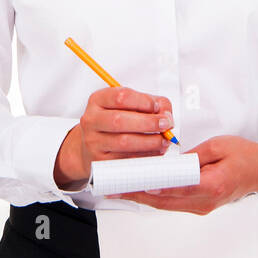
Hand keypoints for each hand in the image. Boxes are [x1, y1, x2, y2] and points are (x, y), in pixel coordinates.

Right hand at [54, 87, 172, 189]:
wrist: (92, 147)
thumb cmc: (115, 122)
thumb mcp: (129, 105)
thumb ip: (151, 103)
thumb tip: (166, 114)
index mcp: (98, 100)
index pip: (121, 96)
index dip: (144, 101)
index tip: (158, 107)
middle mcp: (92, 120)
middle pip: (120, 120)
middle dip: (149, 123)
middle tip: (166, 124)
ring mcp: (94, 142)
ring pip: (124, 142)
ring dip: (150, 142)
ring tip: (164, 140)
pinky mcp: (100, 161)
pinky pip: (126, 159)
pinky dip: (145, 156)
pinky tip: (155, 151)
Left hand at [112, 135, 257, 214]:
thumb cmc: (245, 155)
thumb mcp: (218, 145)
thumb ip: (192, 156)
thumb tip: (168, 163)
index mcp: (213, 184)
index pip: (176, 187)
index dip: (152, 184)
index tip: (133, 181)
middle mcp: (206, 201)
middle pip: (166, 200)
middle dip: (138, 193)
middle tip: (116, 187)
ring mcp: (203, 207)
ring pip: (166, 205)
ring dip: (143, 197)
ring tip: (121, 189)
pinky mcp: (200, 206)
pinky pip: (173, 204)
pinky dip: (155, 197)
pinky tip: (141, 191)